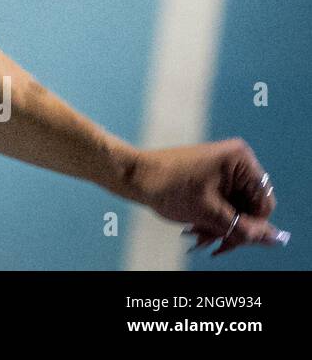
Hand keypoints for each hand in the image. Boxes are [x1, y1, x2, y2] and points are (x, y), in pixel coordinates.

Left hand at [132, 138, 288, 256]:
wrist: (131, 174)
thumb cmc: (167, 186)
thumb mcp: (208, 213)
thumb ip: (242, 228)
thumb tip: (274, 238)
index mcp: (240, 160)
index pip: (263, 203)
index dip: (250, 226)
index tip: (229, 240)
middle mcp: (236, 161)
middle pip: (249, 208)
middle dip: (230, 228)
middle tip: (210, 244)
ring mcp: (223, 169)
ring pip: (234, 210)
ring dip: (218, 227)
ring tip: (196, 237)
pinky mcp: (211, 177)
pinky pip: (221, 204)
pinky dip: (210, 219)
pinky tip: (193, 228)